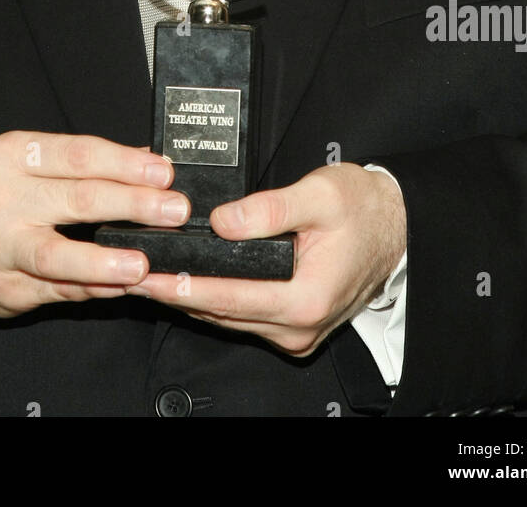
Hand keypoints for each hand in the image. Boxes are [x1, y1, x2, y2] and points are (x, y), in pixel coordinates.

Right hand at [0, 130, 189, 325]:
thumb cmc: (7, 193)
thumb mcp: (37, 163)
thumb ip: (89, 163)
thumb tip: (150, 161)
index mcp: (15, 154)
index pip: (78, 154)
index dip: (124, 163)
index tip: (163, 171)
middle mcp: (1, 196)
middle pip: (76, 199)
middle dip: (132, 205)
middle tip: (175, 210)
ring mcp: (0, 245)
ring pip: (56, 254)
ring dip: (104, 260)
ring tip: (141, 263)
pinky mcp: (4, 286)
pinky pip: (56, 290)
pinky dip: (92, 289)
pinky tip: (121, 286)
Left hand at [124, 163, 405, 354]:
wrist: (397, 226)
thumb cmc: (362, 208)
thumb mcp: (319, 194)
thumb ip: (269, 209)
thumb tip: (222, 222)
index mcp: (305, 298)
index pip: (226, 297)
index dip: (180, 286)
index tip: (144, 276)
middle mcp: (299, 326)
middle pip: (221, 312)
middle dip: (173, 292)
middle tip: (130, 272)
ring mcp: (296, 331)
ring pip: (228, 317)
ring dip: (188, 297)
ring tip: (148, 275)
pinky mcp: (293, 325)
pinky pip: (242, 315)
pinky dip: (213, 297)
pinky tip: (187, 279)